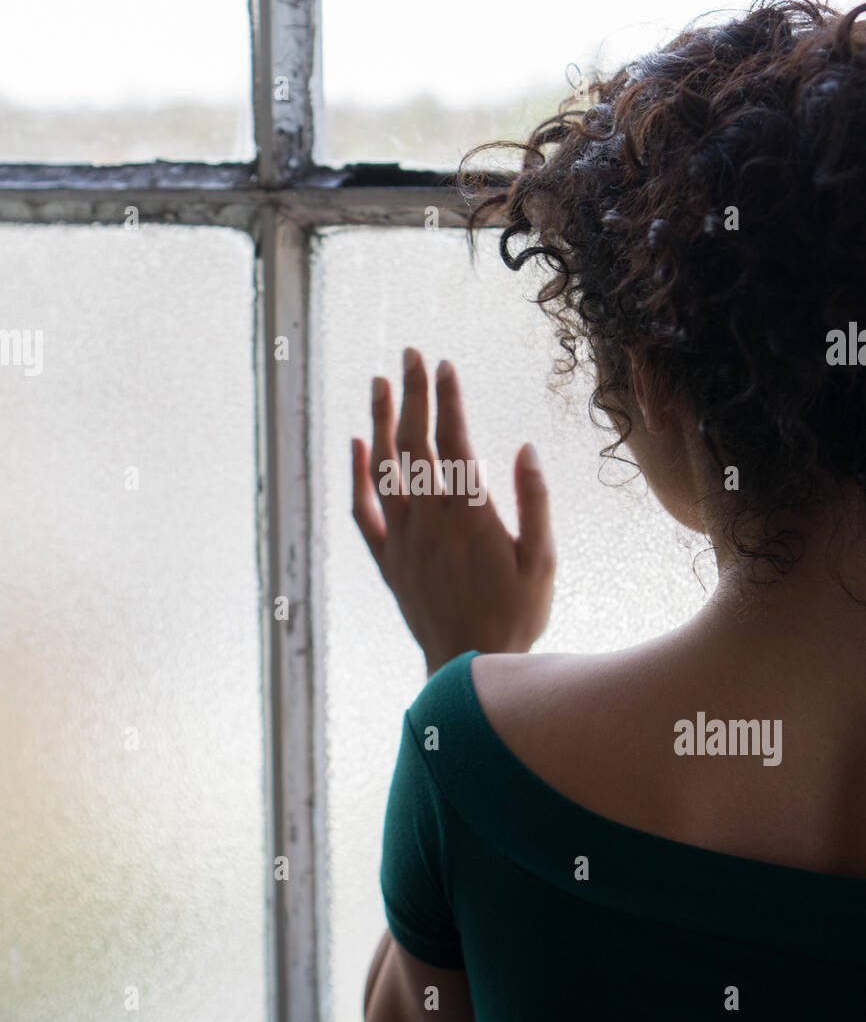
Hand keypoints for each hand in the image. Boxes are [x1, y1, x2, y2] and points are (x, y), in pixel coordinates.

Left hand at [351, 348, 555, 674]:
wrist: (470, 667)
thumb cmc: (516, 615)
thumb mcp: (542, 561)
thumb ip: (536, 502)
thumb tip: (526, 449)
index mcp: (470, 515)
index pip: (454, 442)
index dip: (448, 399)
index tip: (445, 364)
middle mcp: (429, 520)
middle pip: (415, 443)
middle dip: (413, 393)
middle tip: (410, 353)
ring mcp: (402, 538)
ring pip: (383, 468)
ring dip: (379, 421)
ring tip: (377, 383)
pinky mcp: (387, 559)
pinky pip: (363, 510)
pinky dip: (356, 475)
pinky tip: (356, 446)